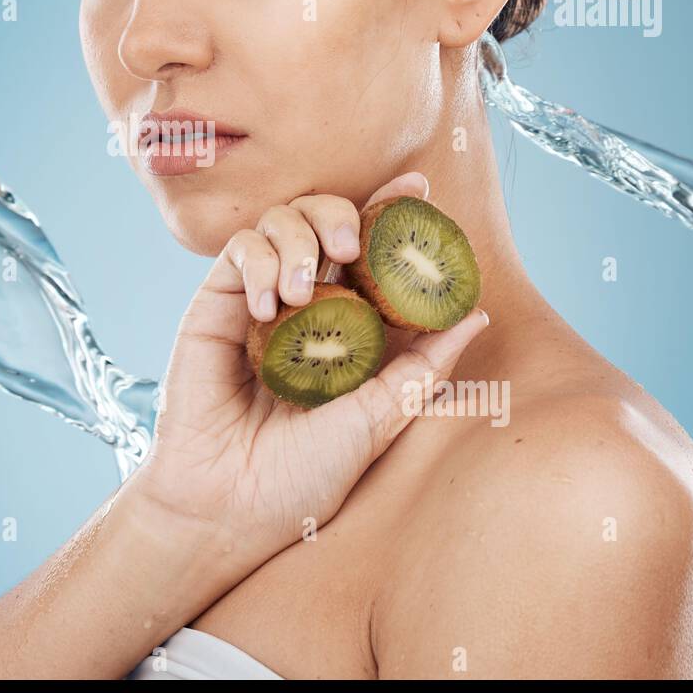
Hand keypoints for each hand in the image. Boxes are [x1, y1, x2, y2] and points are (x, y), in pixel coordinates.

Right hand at [126, 172, 489, 578]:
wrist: (227, 504)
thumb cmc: (301, 476)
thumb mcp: (377, 419)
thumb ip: (422, 367)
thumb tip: (477, 315)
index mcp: (348, 327)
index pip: (371, 252)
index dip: (391, 210)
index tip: (417, 188)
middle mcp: (305, 305)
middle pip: (326, 220)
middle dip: (344, 215)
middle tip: (351, 248)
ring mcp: (258, 300)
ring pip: (281, 221)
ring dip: (298, 238)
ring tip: (301, 291)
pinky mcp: (216, 303)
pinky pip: (240, 250)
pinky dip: (258, 262)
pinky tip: (266, 305)